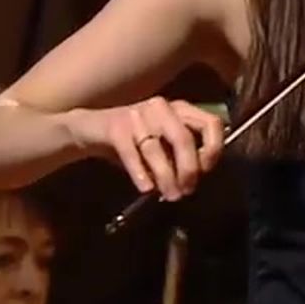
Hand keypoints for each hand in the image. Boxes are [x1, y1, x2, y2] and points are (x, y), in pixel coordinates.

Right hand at [72, 96, 224, 199]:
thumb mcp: (163, 145)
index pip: (211, 123)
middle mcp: (162, 107)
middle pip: (183, 138)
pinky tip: (146, 188)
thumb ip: (180, 156)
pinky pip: (131, 153)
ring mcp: (138, 115)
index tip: (206, 171)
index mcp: (181, 109)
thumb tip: (195, 181)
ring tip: (170, 196)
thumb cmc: (135, 141)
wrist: (90, 129)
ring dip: (166, 177)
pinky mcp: (115, 127)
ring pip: (157, 149)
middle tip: (187, 190)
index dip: (214, 148)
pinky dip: (140, 173)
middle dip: (188, 169)